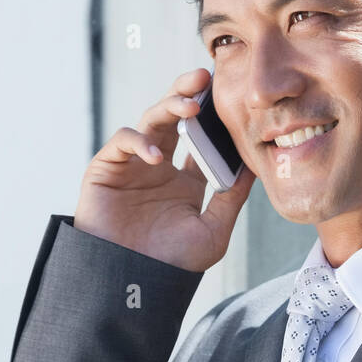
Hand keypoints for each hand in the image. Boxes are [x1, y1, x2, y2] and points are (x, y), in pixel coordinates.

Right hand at [73, 66, 254, 270]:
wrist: (132, 284)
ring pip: (151, 119)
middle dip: (188, 93)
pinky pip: (123, 141)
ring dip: (169, 106)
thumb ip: (231, 197)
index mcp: (184, 180)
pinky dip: (139, 142)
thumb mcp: (213, 231)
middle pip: (175, 118)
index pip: (201, 137)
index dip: (213, 117)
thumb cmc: (171, 265)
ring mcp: (133, 164)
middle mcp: (159, 166)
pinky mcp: (106, 168)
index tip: (231, 100)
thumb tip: (254, 165)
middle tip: (205, 77)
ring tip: (189, 105)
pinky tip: (157, 157)